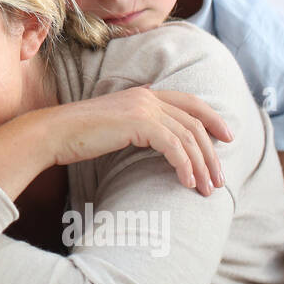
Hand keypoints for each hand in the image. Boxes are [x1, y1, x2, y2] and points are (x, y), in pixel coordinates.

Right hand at [40, 87, 232, 194]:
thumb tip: (158, 139)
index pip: (189, 102)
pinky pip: (174, 146)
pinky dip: (184, 166)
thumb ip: (138, 126)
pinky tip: (187, 183)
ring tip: (207, 189)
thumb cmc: (80, 136)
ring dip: (202, 165)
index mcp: (143, 94)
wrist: (56, 133)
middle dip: (211, 153)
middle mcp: (147, 96)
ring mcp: (144, 107)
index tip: (227, 137)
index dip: (212, 118)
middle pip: (194, 123)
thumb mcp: (116, 127)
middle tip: (219, 179)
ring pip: (188, 137)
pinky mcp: (139, 123)